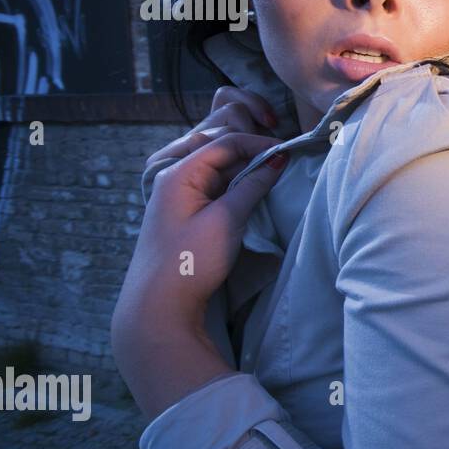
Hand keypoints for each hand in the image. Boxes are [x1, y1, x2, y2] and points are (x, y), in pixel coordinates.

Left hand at [116, 132, 289, 330]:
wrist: (159, 305)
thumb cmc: (190, 261)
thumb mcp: (227, 220)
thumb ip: (253, 186)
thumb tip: (277, 160)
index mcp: (178, 173)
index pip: (225, 143)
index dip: (259, 144)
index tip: (288, 153)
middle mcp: (174, 178)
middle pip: (218, 151)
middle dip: (250, 153)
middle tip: (281, 163)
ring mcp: (177, 195)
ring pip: (216, 169)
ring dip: (243, 169)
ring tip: (270, 177)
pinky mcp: (184, 212)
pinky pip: (212, 186)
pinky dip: (233, 185)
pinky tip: (250, 193)